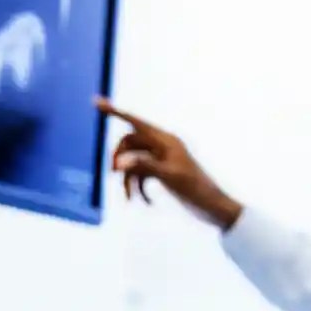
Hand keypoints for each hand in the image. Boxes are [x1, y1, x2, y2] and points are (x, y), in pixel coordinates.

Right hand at [96, 97, 243, 229]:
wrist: (213, 208)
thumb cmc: (195, 190)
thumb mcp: (169, 177)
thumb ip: (145, 166)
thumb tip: (120, 162)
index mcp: (166, 140)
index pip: (136, 122)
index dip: (115, 112)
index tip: (96, 103)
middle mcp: (163, 146)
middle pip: (129, 144)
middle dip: (120, 158)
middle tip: (115, 174)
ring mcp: (162, 160)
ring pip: (134, 162)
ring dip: (129, 180)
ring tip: (130, 199)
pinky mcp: (162, 173)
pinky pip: (141, 174)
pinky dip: (139, 187)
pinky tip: (145, 203)